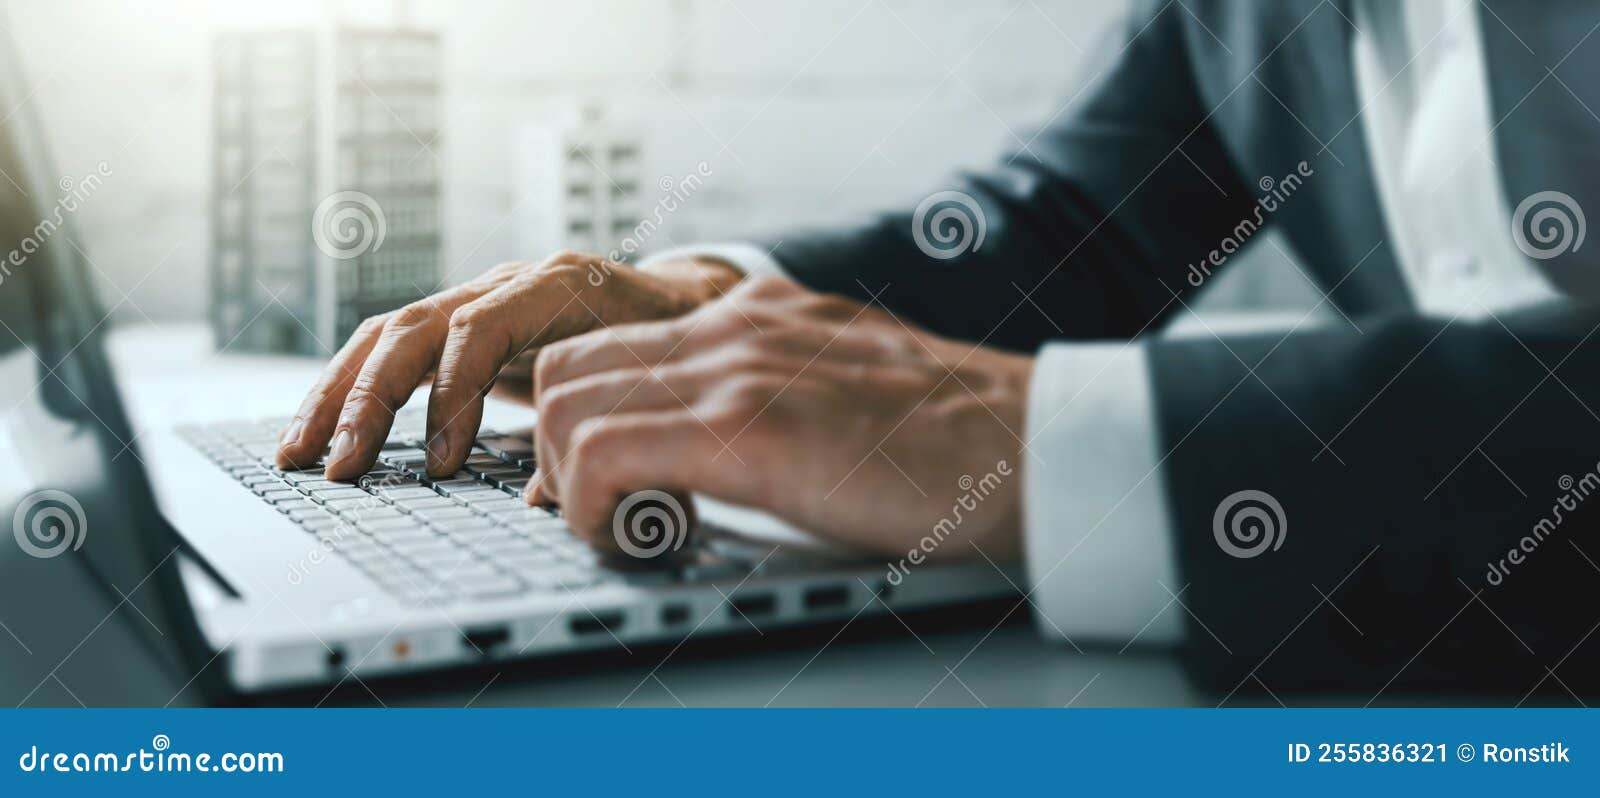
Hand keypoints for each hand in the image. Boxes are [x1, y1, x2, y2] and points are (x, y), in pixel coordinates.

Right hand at [274, 251, 741, 479]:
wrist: (675, 298)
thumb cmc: (670, 340)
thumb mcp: (657, 374)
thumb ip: (610, 421)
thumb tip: (551, 493)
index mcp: (559, 289)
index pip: (482, 329)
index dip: (453, 395)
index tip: (440, 464)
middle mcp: (505, 285)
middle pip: (415, 328)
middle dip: (369, 400)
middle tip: (341, 467)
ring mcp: (474, 299)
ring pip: (387, 336)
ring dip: (338, 396)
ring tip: (299, 454)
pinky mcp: (456, 325)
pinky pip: (390, 351)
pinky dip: (350, 390)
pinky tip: (319, 433)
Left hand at [531, 276, 1033, 560]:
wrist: (1032, 446)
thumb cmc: (957, 437)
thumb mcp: (847, 381)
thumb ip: (777, 390)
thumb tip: (721, 445)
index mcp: (753, 316)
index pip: (610, 343)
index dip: (581, 420)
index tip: (602, 480)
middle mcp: (731, 326)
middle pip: (564, 368)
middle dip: (558, 452)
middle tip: (609, 510)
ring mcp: (734, 369)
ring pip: (564, 406)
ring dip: (573, 485)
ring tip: (636, 528)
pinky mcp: (747, 427)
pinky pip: (602, 457)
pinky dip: (597, 512)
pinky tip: (656, 538)